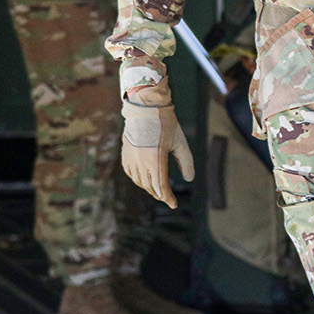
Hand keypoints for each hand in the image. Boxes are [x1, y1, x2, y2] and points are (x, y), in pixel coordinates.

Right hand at [120, 91, 193, 207]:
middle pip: (149, 187)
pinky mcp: (125, 153)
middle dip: (159, 194)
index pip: (161, 186)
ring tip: (157, 191)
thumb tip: (189, 179)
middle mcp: (140, 162)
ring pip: (139, 181)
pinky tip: (143, 180)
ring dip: (148, 188)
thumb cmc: (166, 125)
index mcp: (155, 160)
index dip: (167, 197)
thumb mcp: (180, 143)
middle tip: (167, 198)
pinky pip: (130, 173)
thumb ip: (186, 162)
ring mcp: (131, 158)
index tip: (174, 204)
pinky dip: (137, 180)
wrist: (145, 108)